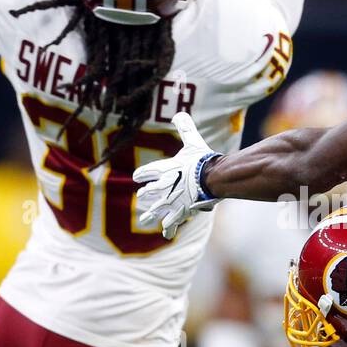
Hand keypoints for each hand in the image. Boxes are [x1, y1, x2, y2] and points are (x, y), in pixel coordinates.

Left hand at [132, 112, 221, 239]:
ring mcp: (170, 202)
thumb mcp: (192, 142)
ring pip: (157, 210)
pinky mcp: (180, 212)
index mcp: (163, 170)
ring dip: (151, 215)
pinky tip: (165, 234)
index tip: (136, 177)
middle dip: (146, 195)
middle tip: (141, 197)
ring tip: (144, 220)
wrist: (210, 179)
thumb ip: (185, 128)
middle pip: (150, 193)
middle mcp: (163, 187)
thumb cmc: (201, 160)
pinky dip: (170, 228)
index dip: (141, 174)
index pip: (147, 172)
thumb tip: (179, 113)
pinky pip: (173, 222)